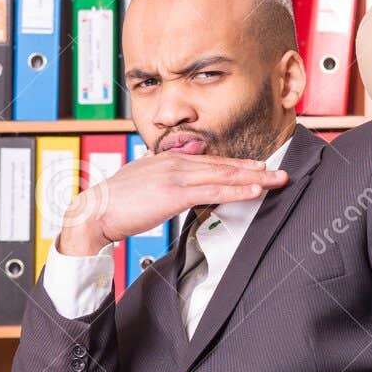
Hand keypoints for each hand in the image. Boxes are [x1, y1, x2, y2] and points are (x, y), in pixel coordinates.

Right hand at [57, 142, 283, 256]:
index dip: (234, 165)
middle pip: (222, 165)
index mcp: (166, 160)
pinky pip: (215, 191)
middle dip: (252, 168)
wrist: (95, 212)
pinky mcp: (176, 193)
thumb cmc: (113, 202)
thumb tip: (177, 176)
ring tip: (275, 180)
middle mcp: (175, 162)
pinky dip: (237, 190)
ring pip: (223, 175)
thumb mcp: (140, 181)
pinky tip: (255, 190)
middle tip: (277, 171)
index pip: (209, 161)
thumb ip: (160, 176)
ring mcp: (176, 176)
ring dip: (253, 177)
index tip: (254, 167)